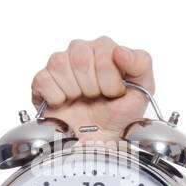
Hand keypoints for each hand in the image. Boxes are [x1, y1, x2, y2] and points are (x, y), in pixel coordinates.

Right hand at [29, 36, 154, 144]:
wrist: (100, 137)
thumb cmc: (119, 112)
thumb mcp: (143, 90)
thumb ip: (141, 64)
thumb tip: (121, 51)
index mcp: (107, 48)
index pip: (105, 54)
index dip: (111, 81)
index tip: (115, 93)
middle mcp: (82, 49)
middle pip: (81, 59)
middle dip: (94, 87)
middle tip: (98, 97)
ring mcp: (60, 62)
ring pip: (60, 65)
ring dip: (75, 91)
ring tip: (83, 99)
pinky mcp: (42, 78)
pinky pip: (44, 80)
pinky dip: (56, 97)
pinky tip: (66, 101)